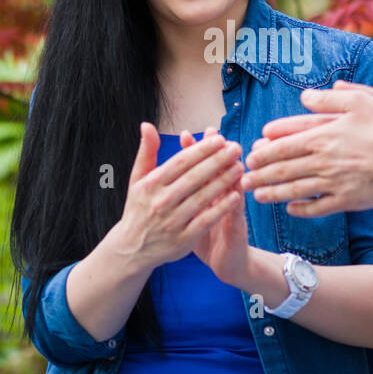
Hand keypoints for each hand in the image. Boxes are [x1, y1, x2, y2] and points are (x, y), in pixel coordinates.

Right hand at [115, 124, 243, 269]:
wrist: (132, 248)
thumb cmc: (139, 209)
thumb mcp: (137, 179)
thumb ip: (146, 152)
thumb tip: (147, 125)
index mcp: (151, 184)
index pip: (181, 162)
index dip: (202, 149)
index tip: (220, 138)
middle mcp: (161, 201)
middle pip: (194, 177)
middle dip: (218, 160)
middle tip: (236, 148)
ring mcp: (172, 221)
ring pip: (202, 197)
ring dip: (224, 181)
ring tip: (240, 167)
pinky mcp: (183, 239)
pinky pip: (206, 220)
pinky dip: (221, 208)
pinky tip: (236, 196)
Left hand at [191, 134, 254, 286]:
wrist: (226, 262)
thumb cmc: (206, 234)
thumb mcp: (192, 213)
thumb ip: (183, 191)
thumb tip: (170, 172)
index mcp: (208, 191)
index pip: (199, 166)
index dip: (193, 151)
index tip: (185, 134)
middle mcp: (222, 196)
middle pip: (218, 170)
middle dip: (213, 152)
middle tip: (212, 134)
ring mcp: (232, 209)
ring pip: (233, 187)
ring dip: (231, 170)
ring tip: (228, 153)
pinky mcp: (238, 227)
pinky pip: (237, 213)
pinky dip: (236, 202)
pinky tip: (236, 192)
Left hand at [241, 86, 372, 215]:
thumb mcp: (360, 101)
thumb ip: (330, 98)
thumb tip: (304, 96)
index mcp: (321, 137)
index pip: (282, 145)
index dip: (263, 151)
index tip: (249, 156)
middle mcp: (321, 161)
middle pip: (282, 169)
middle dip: (259, 175)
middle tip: (242, 179)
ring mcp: (331, 183)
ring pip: (294, 190)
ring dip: (272, 193)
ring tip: (256, 196)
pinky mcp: (344, 201)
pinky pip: (317, 208)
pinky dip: (301, 210)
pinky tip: (290, 210)